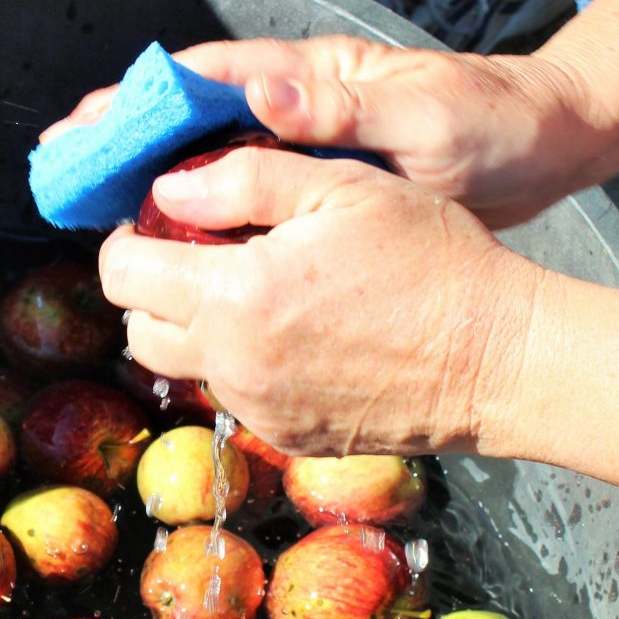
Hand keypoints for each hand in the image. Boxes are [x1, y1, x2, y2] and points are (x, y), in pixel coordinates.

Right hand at [41, 36, 586, 228]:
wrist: (542, 158)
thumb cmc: (491, 126)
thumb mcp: (423, 114)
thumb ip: (344, 109)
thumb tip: (259, 97)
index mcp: (317, 80)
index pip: (213, 81)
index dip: (146, 102)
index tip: (90, 129)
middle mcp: (308, 116)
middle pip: (206, 128)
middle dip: (141, 151)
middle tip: (80, 183)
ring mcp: (321, 161)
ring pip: (231, 174)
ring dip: (176, 198)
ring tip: (122, 233)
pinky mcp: (338, 203)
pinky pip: (270, 214)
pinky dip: (232, 231)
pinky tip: (204, 261)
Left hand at [99, 145, 538, 456]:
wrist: (495, 358)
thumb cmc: (433, 263)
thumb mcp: (342, 189)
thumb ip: (241, 182)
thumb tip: (167, 194)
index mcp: (237, 296)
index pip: (123, 274)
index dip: (128, 240)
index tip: (160, 225)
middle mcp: (236, 366)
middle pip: (141, 333)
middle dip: (154, 291)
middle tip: (203, 259)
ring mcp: (263, 410)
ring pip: (188, 369)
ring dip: (199, 330)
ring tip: (259, 296)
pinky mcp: (292, 437)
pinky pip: (240, 397)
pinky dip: (248, 365)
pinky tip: (301, 338)